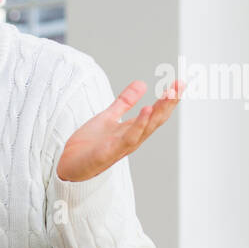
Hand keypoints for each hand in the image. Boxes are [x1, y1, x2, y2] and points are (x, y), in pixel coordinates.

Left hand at [56, 78, 182, 181]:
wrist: (68, 165)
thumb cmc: (89, 146)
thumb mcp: (107, 117)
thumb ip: (124, 102)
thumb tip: (142, 83)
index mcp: (133, 130)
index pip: (156, 113)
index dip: (168, 98)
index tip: (180, 82)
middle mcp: (133, 139)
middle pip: (156, 119)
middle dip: (169, 102)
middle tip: (180, 84)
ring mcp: (122, 147)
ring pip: (147, 128)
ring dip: (159, 111)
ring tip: (169, 93)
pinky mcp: (109, 153)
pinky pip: (128, 138)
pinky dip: (139, 124)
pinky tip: (146, 109)